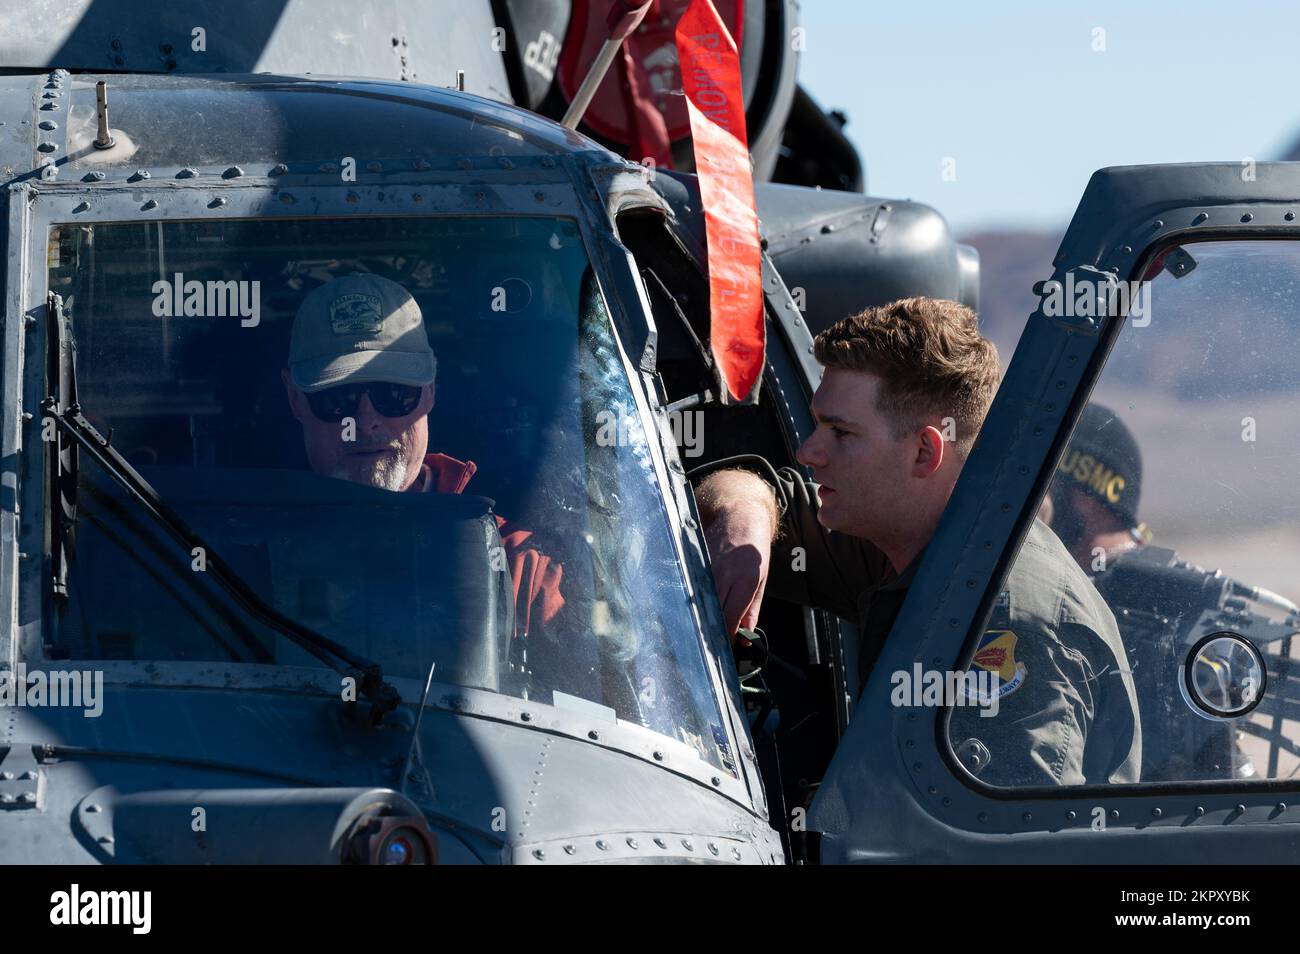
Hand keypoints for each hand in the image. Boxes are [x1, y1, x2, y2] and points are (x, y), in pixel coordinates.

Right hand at [704, 504, 772, 642]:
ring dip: (702, 616)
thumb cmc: (754, 550)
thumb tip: (745, 635)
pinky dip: (695, 600)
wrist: (740, 516)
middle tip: (713, 642)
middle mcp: (725, 575)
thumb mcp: (762, 579)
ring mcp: (708, 567)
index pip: (730, 617)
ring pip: (700, 601)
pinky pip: (693, 587)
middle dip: (713, 629)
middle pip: (713, 611)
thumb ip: (753, 609)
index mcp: (746, 580)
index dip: (726, 634)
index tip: (725, 644)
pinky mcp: (697, 562)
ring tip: (704, 626)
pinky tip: (696, 607)